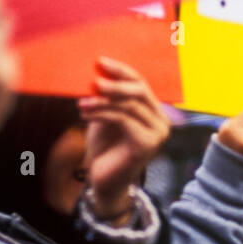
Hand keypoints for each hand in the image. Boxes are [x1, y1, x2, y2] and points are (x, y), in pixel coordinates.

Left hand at [78, 58, 170, 221]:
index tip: (100, 62)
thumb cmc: (104, 148)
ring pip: (128, 105)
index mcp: (154, 111)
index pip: (140, 83)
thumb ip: (108, 98)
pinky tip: (85, 115)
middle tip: (94, 81)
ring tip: (81, 103)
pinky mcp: (147, 144)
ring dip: (101, 101)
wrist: (104, 182)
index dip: (121, 71)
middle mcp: (161, 121)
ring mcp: (157, 133)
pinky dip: (101, 114)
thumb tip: (98, 72)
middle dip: (115, 83)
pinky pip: (122, 119)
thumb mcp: (105, 117)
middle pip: (140, 90)